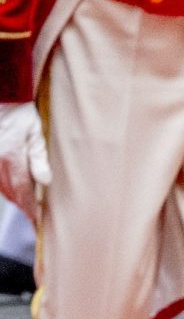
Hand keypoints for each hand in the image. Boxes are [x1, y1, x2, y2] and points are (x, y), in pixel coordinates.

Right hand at [0, 102, 48, 217]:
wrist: (3, 99)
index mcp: (12, 158)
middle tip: (31, 216)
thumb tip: (45, 182)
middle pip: (10, 192)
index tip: (35, 219)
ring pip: (1, 186)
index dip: (29, 207)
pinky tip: (10, 189)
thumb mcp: (36, 133)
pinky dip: (3, 186)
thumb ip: (39, 158)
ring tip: (24, 206)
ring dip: (12, 197)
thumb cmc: (22, 114)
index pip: (22, 190)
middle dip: (21, 205)